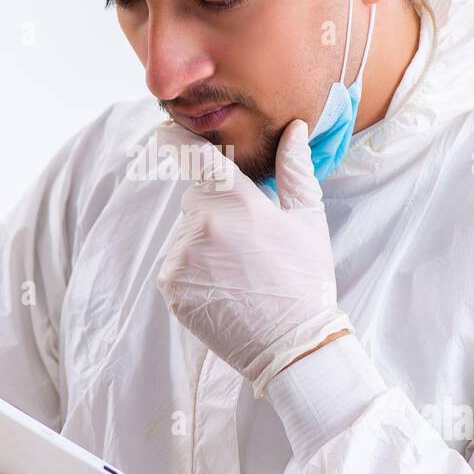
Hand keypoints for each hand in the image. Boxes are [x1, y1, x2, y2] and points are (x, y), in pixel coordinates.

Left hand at [155, 118, 353, 394]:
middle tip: (249, 242)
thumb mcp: (308, 220)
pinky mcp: (169, 283)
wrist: (290, 345)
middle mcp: (202, 224)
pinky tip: (224, 286)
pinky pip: (176, 260)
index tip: (164, 128)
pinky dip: (193, 268)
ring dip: (205, 241)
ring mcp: (181, 255)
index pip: (195, 156)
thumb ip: (295, 169)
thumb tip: (294, 129)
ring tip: (240, 271)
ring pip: (186, 231)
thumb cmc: (305, 278)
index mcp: (237, 201)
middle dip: (216, 209)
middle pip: (196, 198)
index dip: (176, 138)